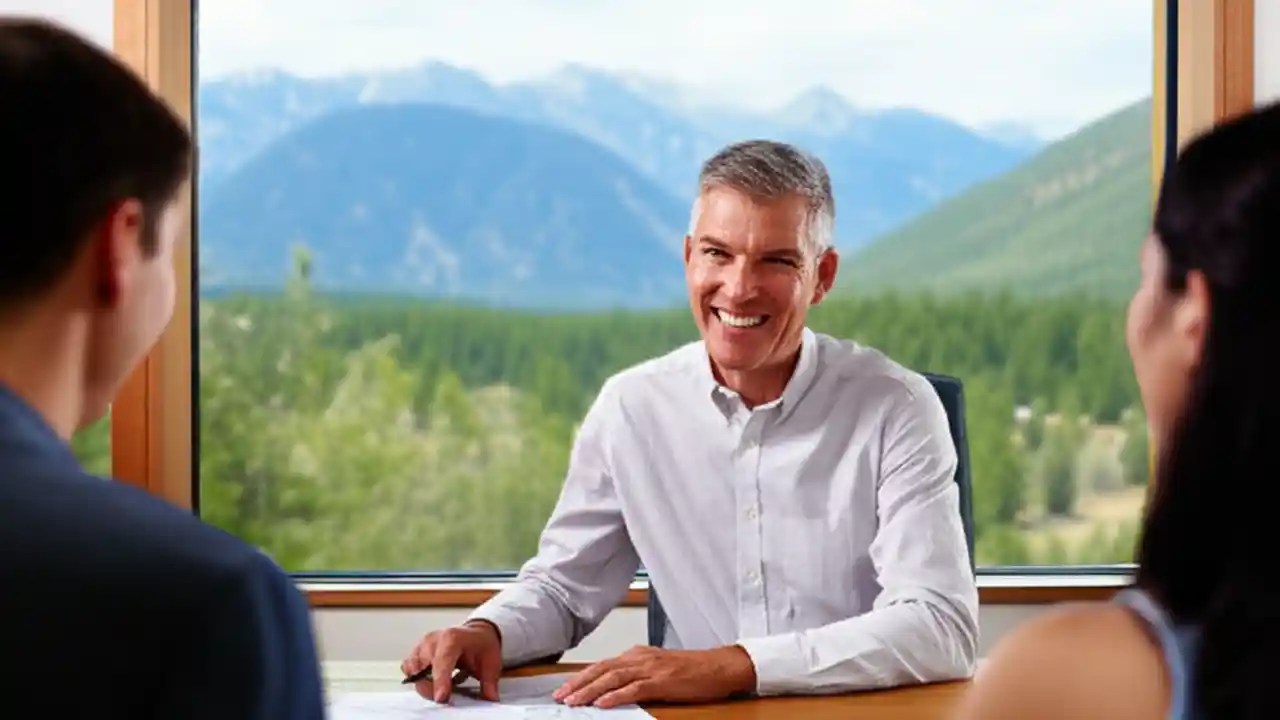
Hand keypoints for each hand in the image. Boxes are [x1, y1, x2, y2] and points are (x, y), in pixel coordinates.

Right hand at [401, 620, 502, 703]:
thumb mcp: (491, 661)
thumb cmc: (481, 645)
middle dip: (433, 688)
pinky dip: (417, 678)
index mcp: (453, 638)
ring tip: (442, 687)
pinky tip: (432, 680)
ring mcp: (422, 645)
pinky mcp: (415, 652)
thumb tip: (490, 698)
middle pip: (424, 669)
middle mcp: (433, 640)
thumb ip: (489, 682)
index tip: (441, 698)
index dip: (440, 680)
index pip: (442, 660)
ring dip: (425, 684)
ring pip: (414, 671)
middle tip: (448, 698)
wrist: (476, 634)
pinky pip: (408, 668)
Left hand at [552, 645, 756, 708]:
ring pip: (612, 678)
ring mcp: (650, 669)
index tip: (564, 689)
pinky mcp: (661, 682)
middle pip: (602, 669)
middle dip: (578, 684)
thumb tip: (612, 685)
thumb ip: (636, 672)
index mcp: (637, 654)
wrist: (717, 666)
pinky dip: (615, 696)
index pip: (602, 665)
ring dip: (590, 690)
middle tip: (559, 697)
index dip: (581, 677)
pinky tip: (602, 703)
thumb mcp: (657, 667)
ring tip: (573, 701)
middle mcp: (640, 658)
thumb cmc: (690, 670)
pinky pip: (633, 688)